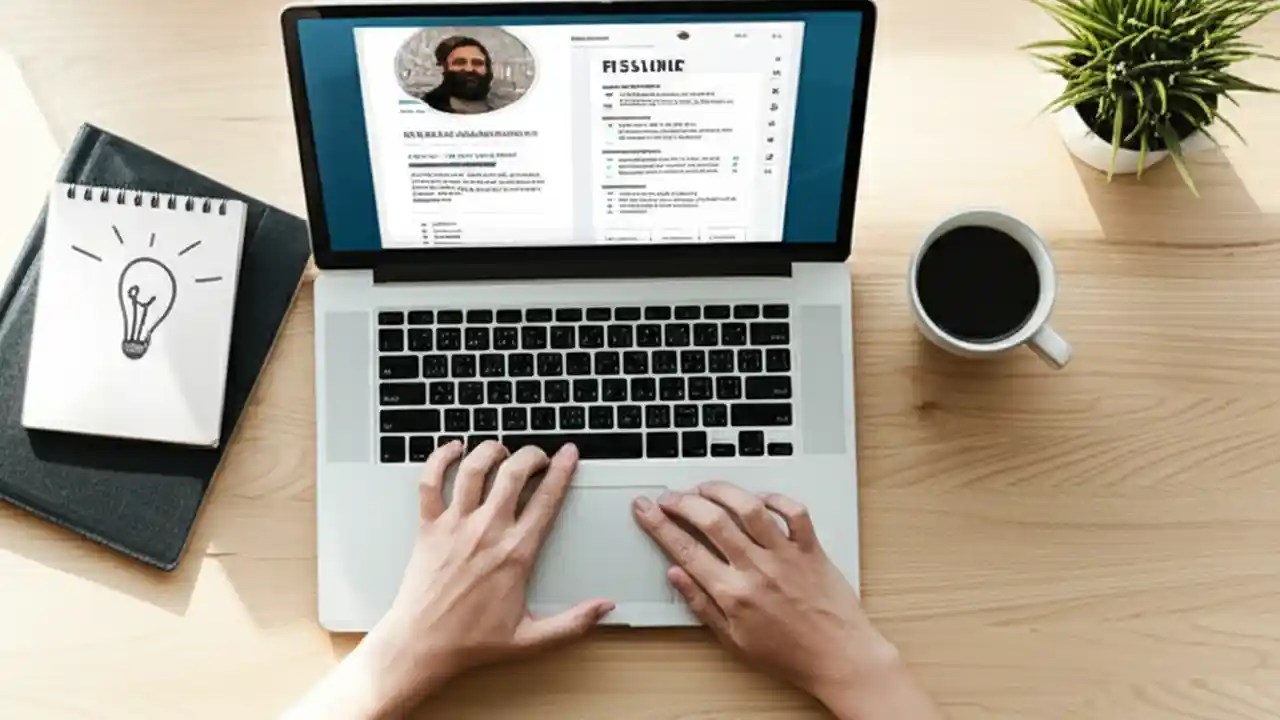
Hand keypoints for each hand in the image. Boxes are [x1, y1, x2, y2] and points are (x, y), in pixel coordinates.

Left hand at [287, 441, 611, 718]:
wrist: (421, 645)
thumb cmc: (472, 643)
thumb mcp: (531, 638)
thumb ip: (573, 622)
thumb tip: (605, 607)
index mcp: (516, 553)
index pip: (546, 499)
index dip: (562, 470)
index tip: (569, 454)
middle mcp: (487, 531)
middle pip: (513, 472)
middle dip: (531, 454)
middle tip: (538, 455)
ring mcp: (455, 526)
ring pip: (473, 469)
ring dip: (490, 450)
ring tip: (501, 450)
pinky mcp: (428, 528)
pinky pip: (429, 482)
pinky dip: (439, 459)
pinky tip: (452, 450)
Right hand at [633, 483, 940, 719]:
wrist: (838, 657)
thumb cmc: (788, 654)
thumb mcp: (732, 640)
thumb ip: (701, 605)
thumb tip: (675, 575)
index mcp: (733, 593)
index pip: (685, 550)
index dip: (659, 525)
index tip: (645, 509)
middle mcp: (757, 569)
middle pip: (712, 521)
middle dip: (683, 502)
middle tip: (669, 496)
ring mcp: (785, 555)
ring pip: (749, 508)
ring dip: (722, 491)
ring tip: (705, 487)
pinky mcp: (811, 549)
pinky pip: (794, 512)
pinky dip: (776, 498)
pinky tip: (759, 497)